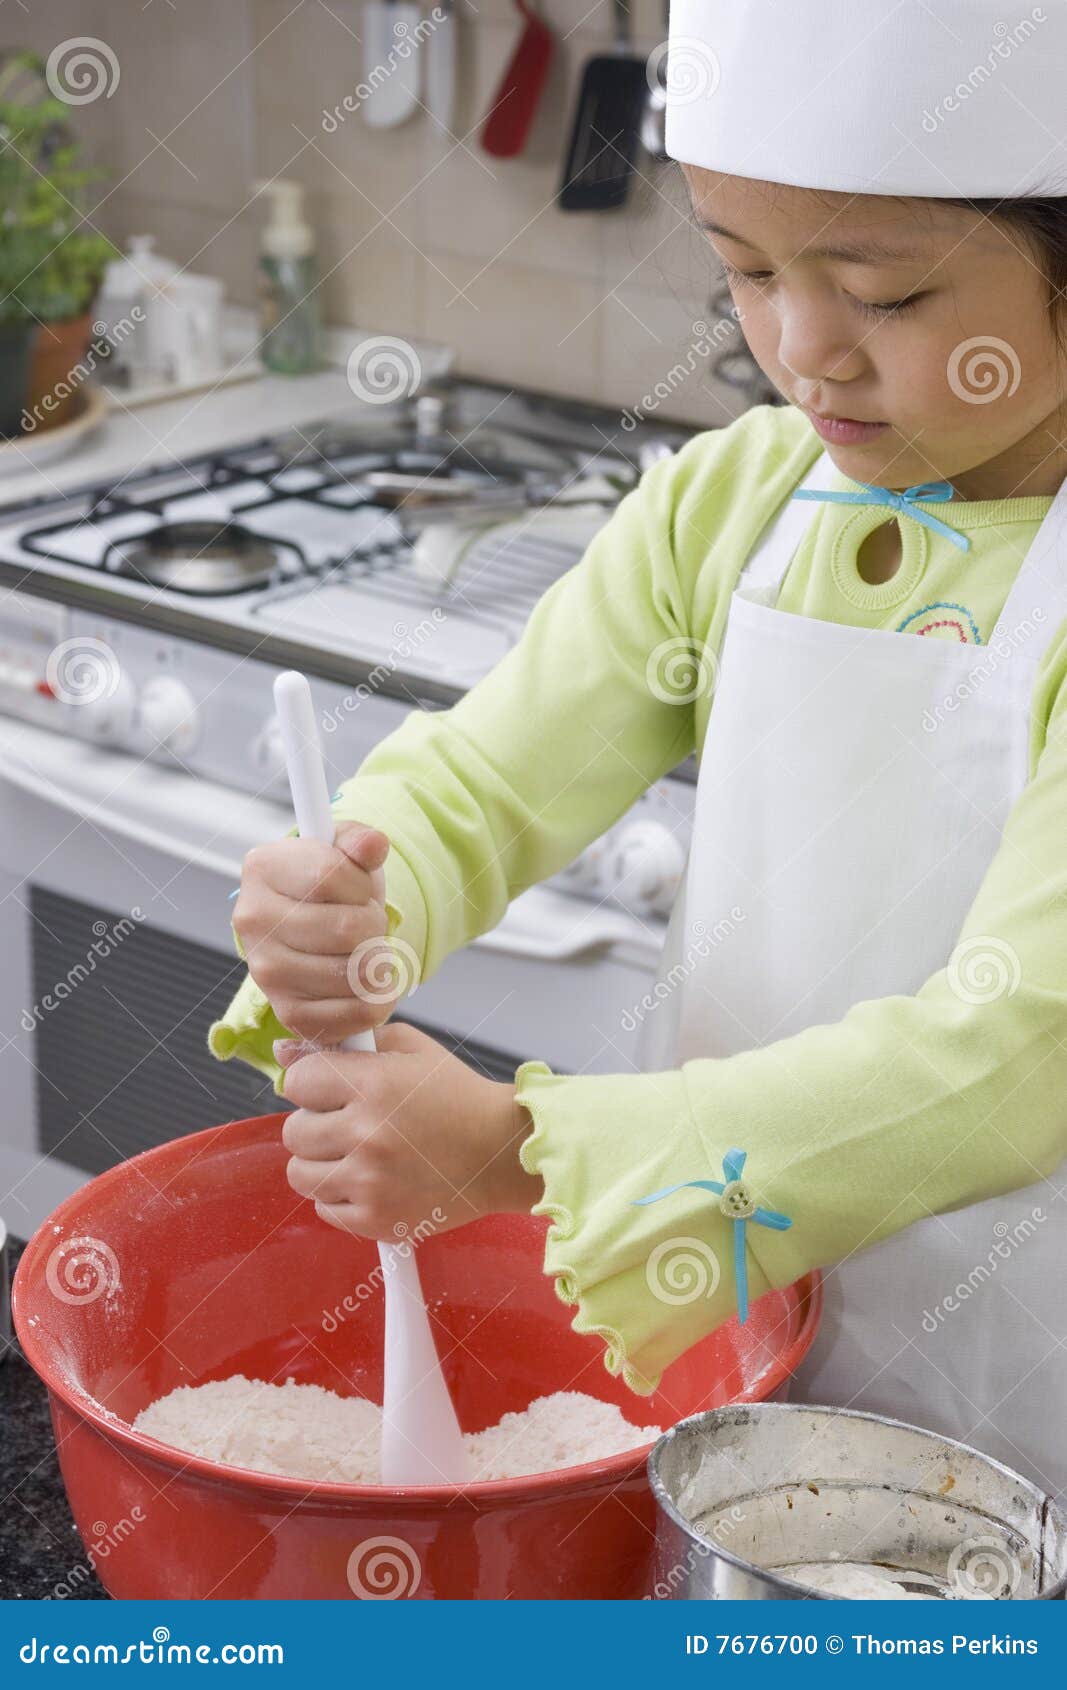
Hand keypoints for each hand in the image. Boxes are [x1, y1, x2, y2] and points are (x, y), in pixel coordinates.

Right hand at [234, 823, 397, 1043]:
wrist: (315, 928)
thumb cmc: (332, 886)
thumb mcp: (345, 851)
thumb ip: (361, 841)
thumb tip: (374, 844)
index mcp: (262, 869)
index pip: (330, 874)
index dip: (361, 883)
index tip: (357, 888)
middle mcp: (252, 921)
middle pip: (348, 928)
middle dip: (375, 924)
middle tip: (365, 923)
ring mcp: (266, 971)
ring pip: (355, 972)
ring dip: (378, 962)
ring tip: (364, 950)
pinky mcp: (288, 1012)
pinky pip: (354, 1013)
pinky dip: (376, 1000)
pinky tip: (366, 983)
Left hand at [276, 1023, 541, 1237]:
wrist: (501, 1153)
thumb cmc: (456, 1096)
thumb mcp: (411, 1050)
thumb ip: (351, 1044)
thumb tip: (286, 1053)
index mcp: (374, 1083)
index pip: (297, 1082)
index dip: (313, 1084)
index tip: (333, 1090)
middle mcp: (368, 1133)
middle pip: (292, 1132)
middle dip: (316, 1125)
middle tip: (350, 1124)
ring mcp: (370, 1181)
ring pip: (299, 1174)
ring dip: (322, 1163)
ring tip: (357, 1155)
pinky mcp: (376, 1220)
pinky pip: (323, 1207)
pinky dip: (340, 1196)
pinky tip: (371, 1181)